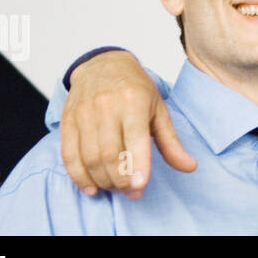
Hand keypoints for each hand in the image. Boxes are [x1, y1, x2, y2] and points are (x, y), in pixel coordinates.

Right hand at [61, 51, 195, 197]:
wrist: (102, 65)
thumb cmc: (134, 89)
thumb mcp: (158, 110)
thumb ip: (171, 142)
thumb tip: (189, 167)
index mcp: (133, 101)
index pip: (134, 137)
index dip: (137, 164)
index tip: (140, 185)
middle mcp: (106, 107)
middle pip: (109, 153)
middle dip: (121, 180)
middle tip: (132, 192)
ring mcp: (84, 114)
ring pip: (89, 157)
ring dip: (103, 180)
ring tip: (116, 188)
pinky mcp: (67, 122)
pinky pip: (69, 155)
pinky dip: (79, 177)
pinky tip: (91, 187)